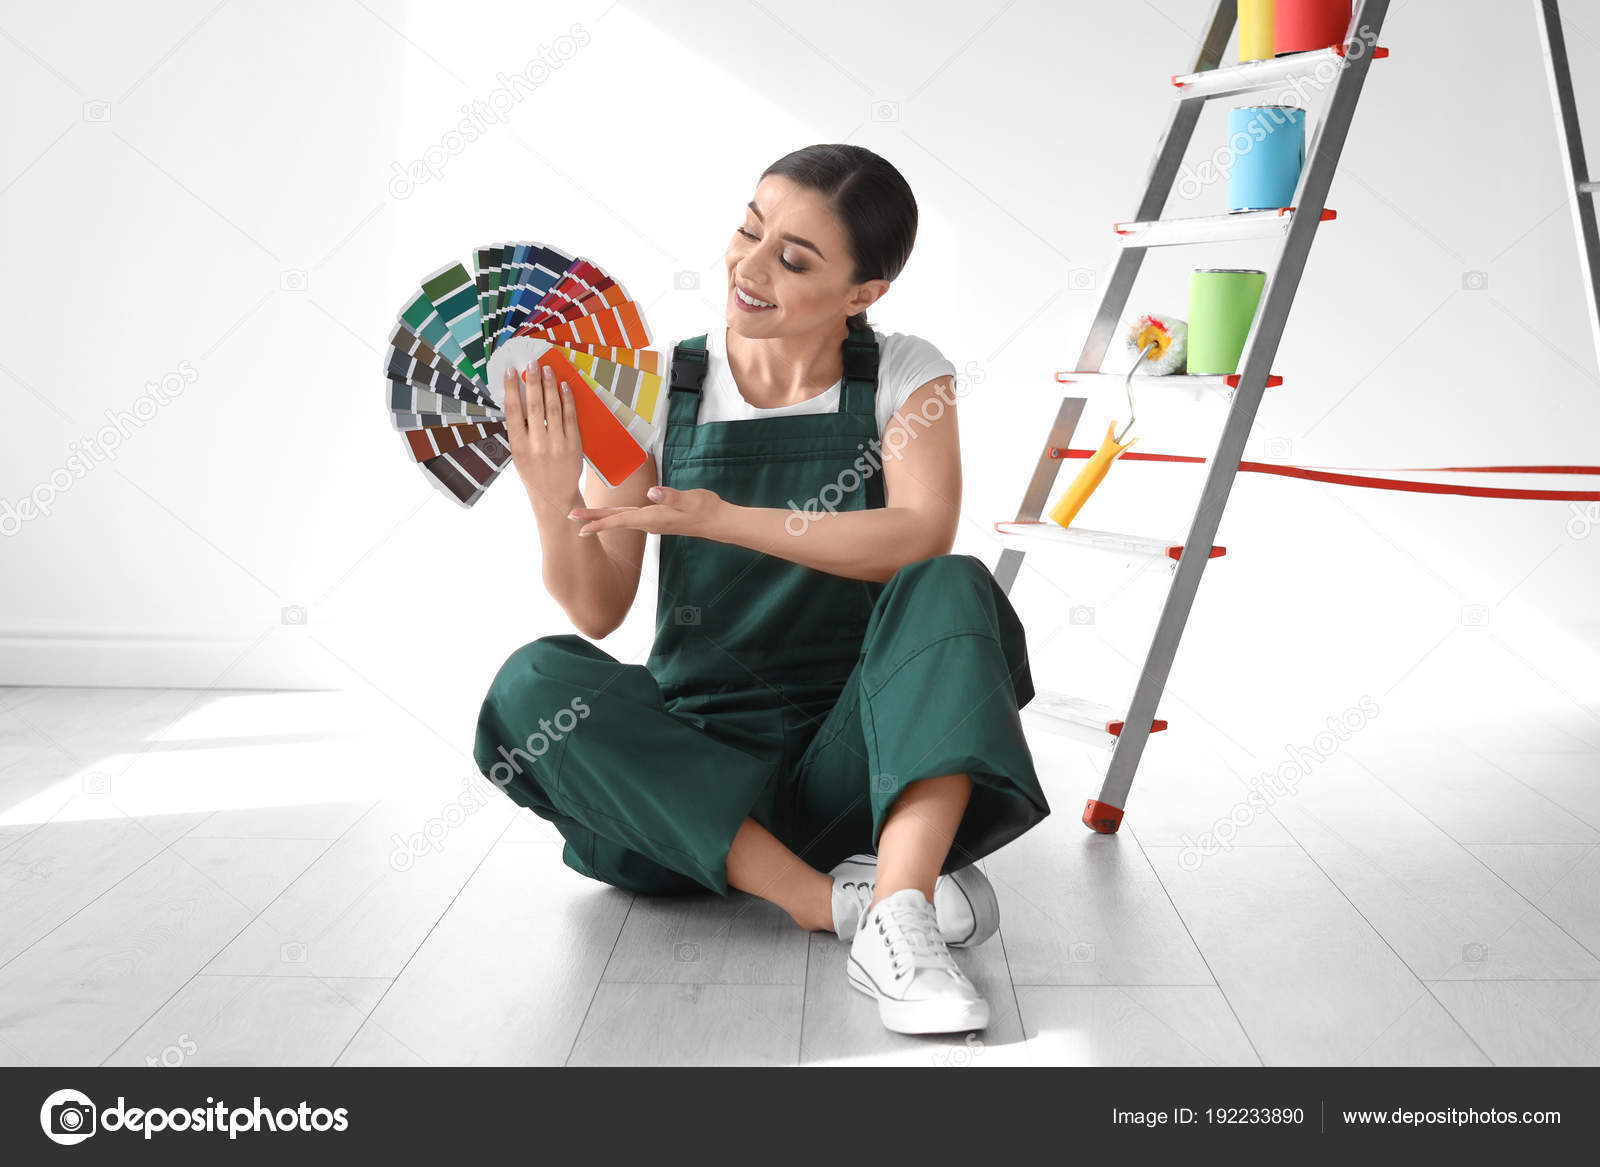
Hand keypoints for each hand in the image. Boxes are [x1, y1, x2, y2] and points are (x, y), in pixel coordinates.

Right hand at [505, 363, 582, 513]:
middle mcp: (537, 446)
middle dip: (533, 382)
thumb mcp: (519, 455)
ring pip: (553, 408)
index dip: (512, 389)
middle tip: (532, 363)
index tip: (511, 371)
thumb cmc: (533, 473)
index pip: (513, 412)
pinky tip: (564, 386)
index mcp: (519, 448)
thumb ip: (519, 430)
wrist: (555, 497)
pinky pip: (571, 417)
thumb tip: (518, 397)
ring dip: (550, 386)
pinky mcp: (574, 446)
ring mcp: (557, 445)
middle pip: (534, 406)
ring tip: (547, 369)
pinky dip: (567, 399)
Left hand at [569, 485, 728, 538]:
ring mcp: (652, 522)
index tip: (579, 526)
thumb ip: (671, 496)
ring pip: (620, 520)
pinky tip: (610, 515)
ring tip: (583, 519)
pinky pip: (629, 518)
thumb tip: (653, 493)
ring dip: (601, 519)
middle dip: (592, 521)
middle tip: (570, 519)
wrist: (719, 522)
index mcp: (652, 517)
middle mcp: (649, 522)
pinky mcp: (656, 519)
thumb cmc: (706, 509)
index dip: (598, 522)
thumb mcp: (690, 500)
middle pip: (615, 521)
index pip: (619, 519)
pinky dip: (615, 517)